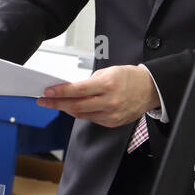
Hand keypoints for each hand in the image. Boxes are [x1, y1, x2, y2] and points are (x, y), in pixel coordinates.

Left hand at [35, 65, 157, 127]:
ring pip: (81, 114)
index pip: (77, 90)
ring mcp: (111, 114)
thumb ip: (90, 82)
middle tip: (43, 101)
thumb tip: (71, 90)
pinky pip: (92, 119)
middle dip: (56, 104)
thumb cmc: (130, 78)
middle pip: (76, 106)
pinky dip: (81, 113)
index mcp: (107, 85)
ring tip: (56, 103)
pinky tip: (75, 107)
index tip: (47, 92)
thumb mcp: (108, 72)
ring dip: (67, 109)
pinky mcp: (113, 122)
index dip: (60, 92)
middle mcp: (109, 101)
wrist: (150, 89)